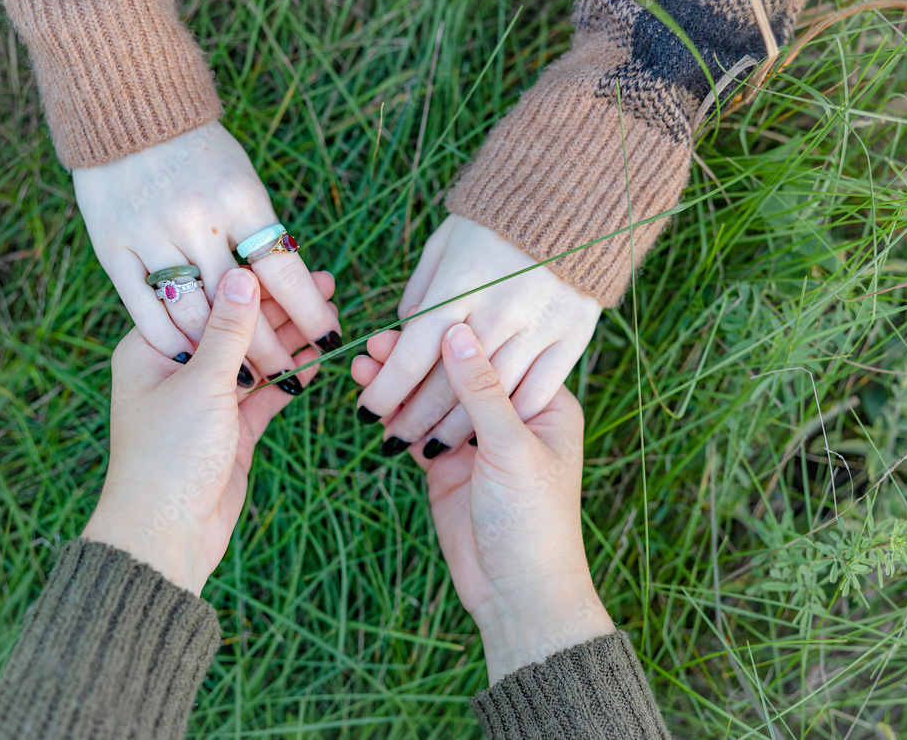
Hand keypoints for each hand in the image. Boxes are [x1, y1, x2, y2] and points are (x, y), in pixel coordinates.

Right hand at [73, 121, 342, 382]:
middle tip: (288, 373)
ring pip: (192, 313)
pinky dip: (171, 339)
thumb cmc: (201, 155)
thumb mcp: (244, 183)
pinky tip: (192, 356)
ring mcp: (150, 233)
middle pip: (240, 304)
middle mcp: (195, 218)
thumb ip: (263, 235)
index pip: (284, 270)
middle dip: (269, 348)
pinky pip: (144, 309)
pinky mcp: (112, 247)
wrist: (124, 109)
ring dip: (220, 354)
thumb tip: (297, 293)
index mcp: (240, 199)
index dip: (308, 312)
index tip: (328, 339)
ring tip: (247, 377)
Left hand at [83, 268, 326, 595]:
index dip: (248, 280)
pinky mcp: (231, 428)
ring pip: (256, 359)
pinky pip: (266, 393)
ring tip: (330, 317)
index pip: (205, 300)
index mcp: (152, 348)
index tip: (287, 261)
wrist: (167, 534)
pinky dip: (291, 378)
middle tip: (326, 286)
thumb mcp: (202, 384)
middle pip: (236, 327)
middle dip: (279, 310)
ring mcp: (207, 399)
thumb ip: (230, 330)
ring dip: (291, 342)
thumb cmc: (169, 454)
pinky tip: (318, 360)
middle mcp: (178, 369)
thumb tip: (245, 272)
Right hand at [352, 324, 613, 683]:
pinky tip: (370, 398)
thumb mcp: (509, 445)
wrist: (519, 593)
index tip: (416, 314)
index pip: (495, 355)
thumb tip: (455, 328)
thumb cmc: (534, 518)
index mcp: (544, 404)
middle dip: (418, 359)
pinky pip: (417, 432)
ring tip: (363, 362)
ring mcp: (476, 443)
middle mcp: (510, 418)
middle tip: (375, 340)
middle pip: (458, 375)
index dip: (455, 334)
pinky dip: (394, 417)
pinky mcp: (448, 468)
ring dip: (400, 384)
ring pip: (433, 401)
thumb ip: (480, 388)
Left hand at [355, 214, 600, 457]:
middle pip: (448, 383)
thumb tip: (399, 336)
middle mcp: (501, 308)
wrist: (573, 198)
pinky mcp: (574, 335)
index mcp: (461, 283)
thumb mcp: (445, 242)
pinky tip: (483, 431)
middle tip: (391, 438)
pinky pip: (538, 392)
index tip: (366, 410)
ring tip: (429, 443)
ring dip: (455, 429)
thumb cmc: (493, 220)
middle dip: (413, 417)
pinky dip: (506, 417)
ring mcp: (541, 324)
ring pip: (491, 398)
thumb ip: (420, 292)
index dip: (386, 389)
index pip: (413, 352)